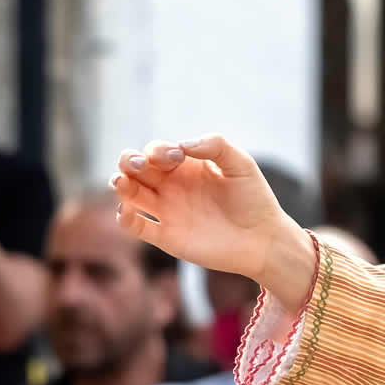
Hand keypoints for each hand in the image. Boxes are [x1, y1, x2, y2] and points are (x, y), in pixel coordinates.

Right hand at [110, 136, 304, 284]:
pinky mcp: (165, 236)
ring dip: (120, 185)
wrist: (264, 240)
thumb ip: (216, 145)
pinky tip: (127, 211)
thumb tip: (182, 144)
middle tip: (137, 165)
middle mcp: (171, 186)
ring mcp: (166, 210)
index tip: (178, 157)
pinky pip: (135, 225)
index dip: (159, 150)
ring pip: (130, 193)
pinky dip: (124, 217)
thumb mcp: (241, 165)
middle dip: (128, 161)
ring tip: (122, 182)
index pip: (157, 151)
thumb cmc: (254, 199)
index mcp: (186, 166)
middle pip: (135, 168)